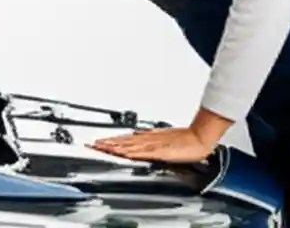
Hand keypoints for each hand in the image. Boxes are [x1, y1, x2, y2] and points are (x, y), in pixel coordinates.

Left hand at [88, 126, 215, 163]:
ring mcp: (153, 145)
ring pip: (129, 145)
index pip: (125, 139)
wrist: (199, 136)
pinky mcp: (160, 151)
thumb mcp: (165, 138)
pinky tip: (122, 154)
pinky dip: (131, 153)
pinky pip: (142, 152)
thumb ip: (152, 139)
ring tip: (100, 148)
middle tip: (91, 144)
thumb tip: (140, 139)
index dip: (110, 140)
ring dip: (114, 147)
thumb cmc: (186, 139)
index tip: (98, 142)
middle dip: (106, 143)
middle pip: (123, 141)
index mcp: (148, 137)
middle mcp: (148, 139)